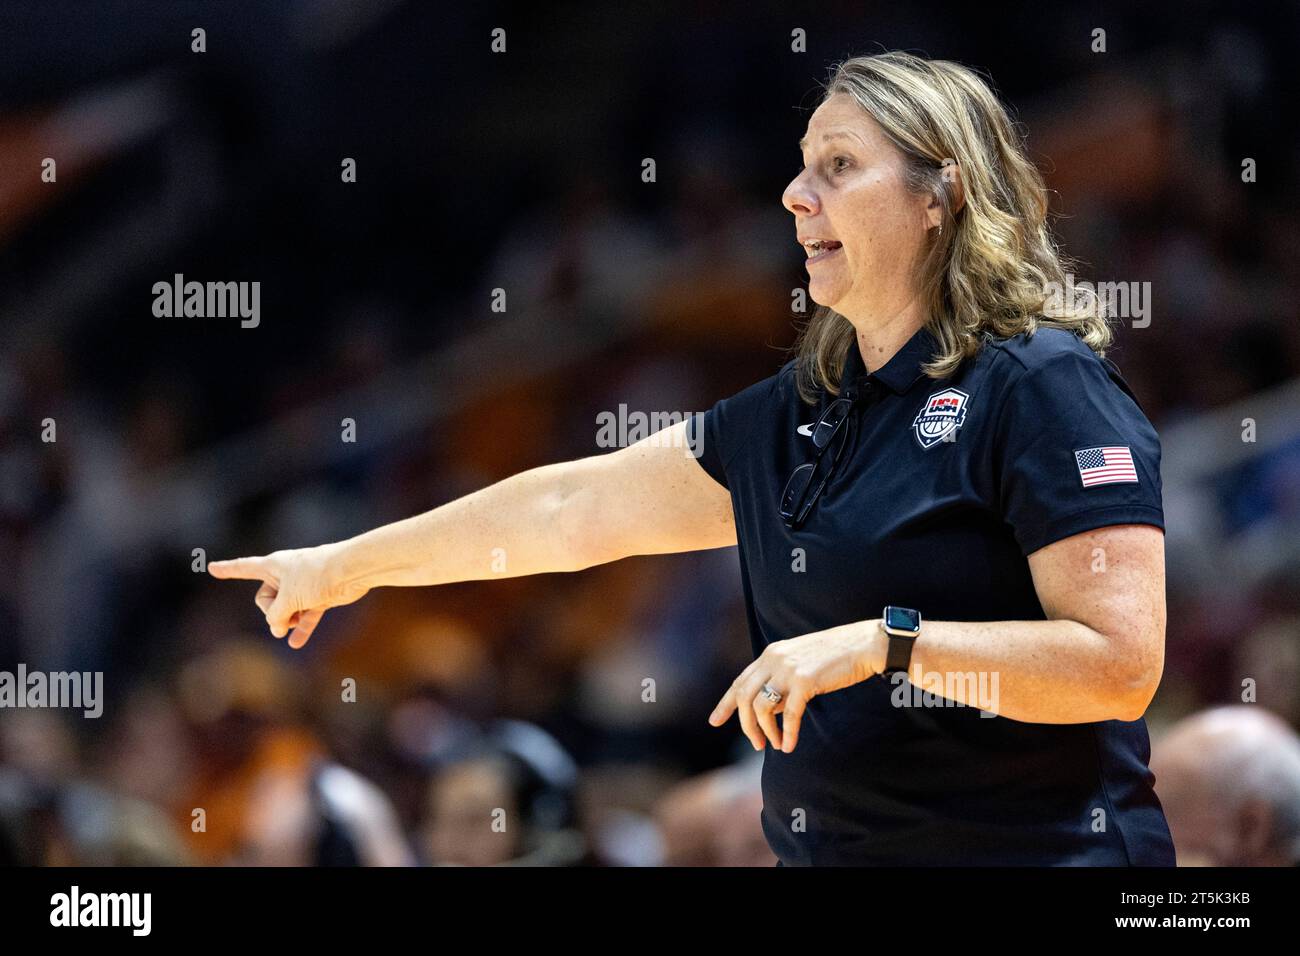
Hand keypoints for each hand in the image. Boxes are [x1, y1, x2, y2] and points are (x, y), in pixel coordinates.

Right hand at [207, 542, 368, 648]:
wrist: (352, 571)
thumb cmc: (317, 575)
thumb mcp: (288, 598)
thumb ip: (276, 617)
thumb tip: (278, 631)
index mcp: (273, 565)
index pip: (243, 567)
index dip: (227, 569)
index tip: (210, 567)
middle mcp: (286, 574)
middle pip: (265, 599)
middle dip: (272, 611)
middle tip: (286, 610)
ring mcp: (302, 587)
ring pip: (285, 611)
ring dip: (287, 621)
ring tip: (294, 624)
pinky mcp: (318, 597)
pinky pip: (304, 616)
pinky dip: (301, 628)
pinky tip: (295, 643)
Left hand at [708, 620, 884, 752]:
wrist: (863, 644)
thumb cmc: (835, 657)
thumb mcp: (799, 665)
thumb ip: (780, 683)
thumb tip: (767, 710)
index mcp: (770, 654)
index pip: (739, 681)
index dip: (725, 703)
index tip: (714, 721)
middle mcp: (774, 659)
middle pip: (744, 697)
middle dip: (746, 725)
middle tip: (756, 744)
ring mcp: (789, 669)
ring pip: (762, 707)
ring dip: (767, 731)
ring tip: (775, 745)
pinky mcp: (806, 681)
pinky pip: (790, 714)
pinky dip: (788, 733)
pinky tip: (789, 746)